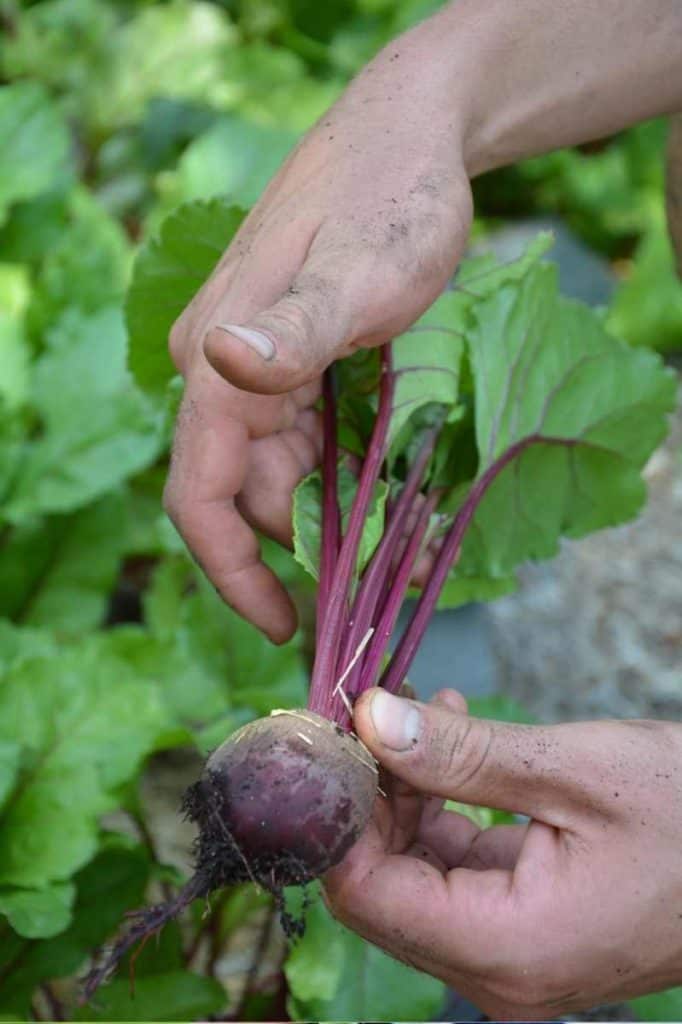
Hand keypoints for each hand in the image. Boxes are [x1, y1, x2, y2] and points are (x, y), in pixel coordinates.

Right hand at [163, 23, 473, 642]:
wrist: (412, 135)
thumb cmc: (389, 196)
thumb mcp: (360, 270)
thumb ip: (294, 328)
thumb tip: (223, 366)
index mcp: (219, 365)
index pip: (202, 495)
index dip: (235, 572)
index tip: (282, 627)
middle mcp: (229, 375)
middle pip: (254, 498)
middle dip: (313, 553)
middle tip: (389, 587)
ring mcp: (264, 371)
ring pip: (290, 479)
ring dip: (340, 523)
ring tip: (406, 555)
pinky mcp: (302, 367)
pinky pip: (316, 448)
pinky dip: (353, 483)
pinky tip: (397, 505)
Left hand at [324, 688, 681, 1019]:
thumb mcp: (573, 771)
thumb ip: (461, 754)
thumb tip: (367, 719)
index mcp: (506, 950)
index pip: (365, 895)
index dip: (338, 813)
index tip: (335, 735)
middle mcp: (498, 973)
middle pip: (382, 886)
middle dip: (370, 795)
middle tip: (374, 712)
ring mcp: (511, 957)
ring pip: (413, 874)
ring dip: (406, 792)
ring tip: (424, 714)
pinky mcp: (524, 930)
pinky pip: (454, 871)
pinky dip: (443, 808)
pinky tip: (454, 744)